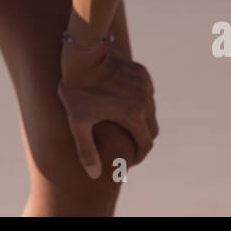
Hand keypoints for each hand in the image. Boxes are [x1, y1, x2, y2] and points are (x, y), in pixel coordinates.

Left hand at [56, 40, 157, 179]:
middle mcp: (145, 101)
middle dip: (142, 139)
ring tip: (126, 124)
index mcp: (134, 116)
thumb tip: (94, 175)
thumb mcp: (78, 123)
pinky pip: (146, 92)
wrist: (83, 55)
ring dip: (142, 119)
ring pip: (150, 109)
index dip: (139, 156)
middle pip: (152, 129)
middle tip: (130, 145)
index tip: (131, 160)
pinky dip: (140, 100)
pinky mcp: (142, 72)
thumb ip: (86, 151)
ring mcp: (145, 85)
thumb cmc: (78, 91)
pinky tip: (125, 102)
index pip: (146, 144)